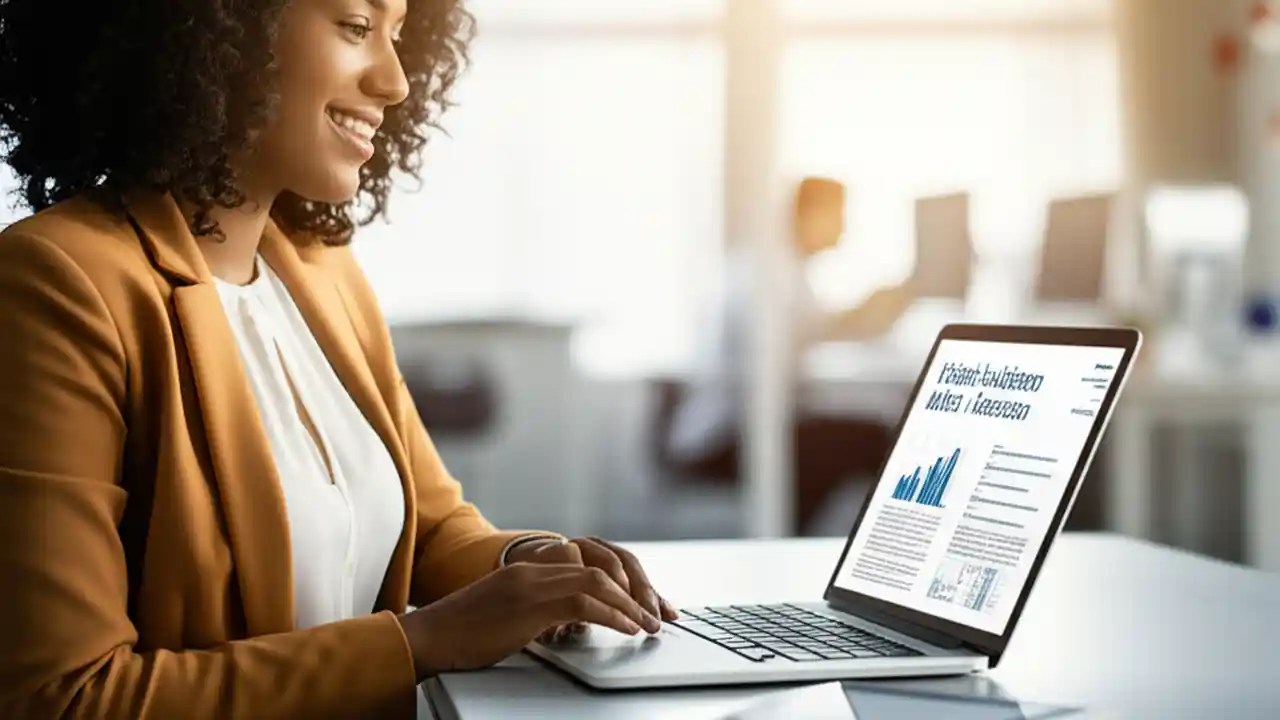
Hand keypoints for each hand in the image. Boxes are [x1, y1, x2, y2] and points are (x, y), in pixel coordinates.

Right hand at [397, 561, 660, 678]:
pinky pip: (584, 603)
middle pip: (601, 568)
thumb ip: (538, 611)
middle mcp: (535, 569)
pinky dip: (612, 615)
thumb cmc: (462, 636)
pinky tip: (627, 628)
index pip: (589, 566)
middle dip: (634, 591)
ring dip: (629, 604)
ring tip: (648, 624)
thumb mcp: (508, 616)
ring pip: (597, 582)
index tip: (640, 605)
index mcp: (530, 568)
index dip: (620, 584)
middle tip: (656, 614)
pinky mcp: (530, 605)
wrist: (429, 637)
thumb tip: (569, 625)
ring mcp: (532, 584)